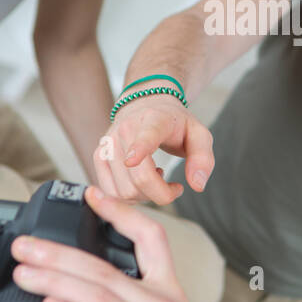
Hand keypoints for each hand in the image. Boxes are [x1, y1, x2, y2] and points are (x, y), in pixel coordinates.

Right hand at [93, 93, 213, 204]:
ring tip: (155, 178)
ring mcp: (108, 142)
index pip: (147, 135)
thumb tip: (197, 185)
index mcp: (154, 120)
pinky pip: (111, 192)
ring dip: (144, 196)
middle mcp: (126, 129)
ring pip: (124, 191)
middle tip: (173, 187)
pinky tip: (139, 180)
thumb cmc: (173, 123)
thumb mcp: (199, 135)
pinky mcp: (98, 155)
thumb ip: (203, 158)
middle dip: (161, 194)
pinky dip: (128, 196)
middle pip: (140, 178)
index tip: (132, 160)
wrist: (147, 105)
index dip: (139, 149)